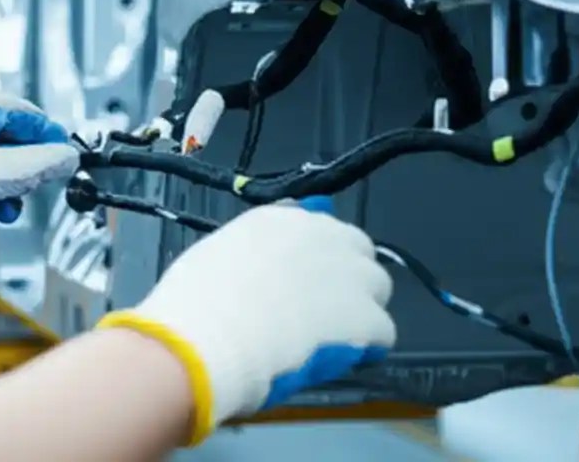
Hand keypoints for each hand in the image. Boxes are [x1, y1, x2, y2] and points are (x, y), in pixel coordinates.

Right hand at [97, 204, 394, 445]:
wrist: (208, 338)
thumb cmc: (196, 302)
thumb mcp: (216, 255)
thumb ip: (250, 252)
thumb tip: (262, 265)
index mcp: (280, 220)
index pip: (319, 223)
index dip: (315, 256)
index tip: (302, 278)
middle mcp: (322, 235)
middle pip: (359, 251)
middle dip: (346, 277)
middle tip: (319, 309)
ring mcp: (349, 275)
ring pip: (377, 290)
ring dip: (359, 310)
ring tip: (328, 338)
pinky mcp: (367, 318)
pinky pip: (383, 333)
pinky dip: (364, 348)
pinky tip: (336, 359)